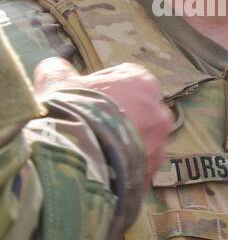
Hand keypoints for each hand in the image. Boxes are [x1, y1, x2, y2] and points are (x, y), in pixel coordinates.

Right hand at [36, 57, 170, 175]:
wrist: (76, 158)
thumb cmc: (71, 113)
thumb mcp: (57, 83)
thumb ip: (59, 71)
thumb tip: (56, 68)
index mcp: (142, 83)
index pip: (127, 78)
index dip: (105, 88)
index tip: (87, 98)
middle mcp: (159, 113)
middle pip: (138, 111)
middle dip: (117, 118)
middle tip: (90, 126)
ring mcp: (159, 145)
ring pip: (141, 141)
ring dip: (122, 144)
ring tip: (94, 150)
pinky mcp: (152, 172)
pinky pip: (137, 167)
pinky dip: (122, 167)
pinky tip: (101, 168)